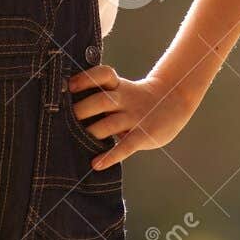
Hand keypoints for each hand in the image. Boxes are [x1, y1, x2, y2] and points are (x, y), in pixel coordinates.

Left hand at [67, 64, 199, 170]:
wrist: (175, 100)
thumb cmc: (138, 99)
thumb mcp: (123, 90)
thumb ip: (102, 97)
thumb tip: (67, 112)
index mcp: (119, 86)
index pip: (103, 75)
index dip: (86, 78)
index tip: (69, 86)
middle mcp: (125, 100)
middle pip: (101, 101)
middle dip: (81, 111)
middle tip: (64, 121)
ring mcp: (135, 117)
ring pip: (109, 124)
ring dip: (91, 133)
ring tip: (76, 143)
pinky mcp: (143, 135)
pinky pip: (125, 146)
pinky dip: (110, 156)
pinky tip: (96, 164)